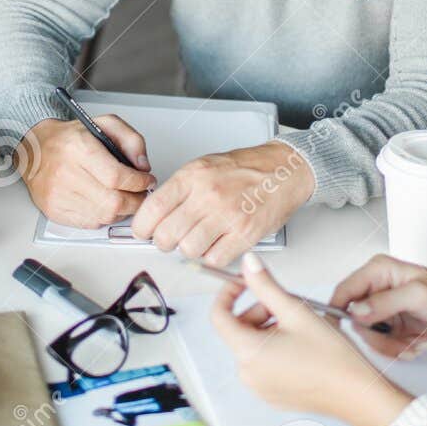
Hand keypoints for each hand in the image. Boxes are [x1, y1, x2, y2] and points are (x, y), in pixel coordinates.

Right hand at [20, 116, 154, 227]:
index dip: (139, 183)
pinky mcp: (54, 211)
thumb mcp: (104, 124)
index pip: (117, 177)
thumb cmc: (69, 139)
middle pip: (113, 202)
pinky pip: (90, 223)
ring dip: (122, 211)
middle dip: (136, 201)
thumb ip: (131, 139)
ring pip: (104, 216)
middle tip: (140, 194)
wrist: (35, 150)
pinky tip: (105, 204)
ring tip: (125, 199)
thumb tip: (143, 166)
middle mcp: (66, 173)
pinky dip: (104, 217)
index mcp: (79, 148)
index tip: (147, 181)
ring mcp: (58, 195)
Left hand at [130, 140, 310, 265]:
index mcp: (192, 177)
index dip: (142, 227)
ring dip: (190, 249)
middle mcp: (207, 195)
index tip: (144, 232)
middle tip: (172, 239)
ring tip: (200, 239)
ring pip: (188, 250)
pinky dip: (213, 256)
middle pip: (166, 235)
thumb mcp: (204, 166)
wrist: (284, 170)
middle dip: (164, 242)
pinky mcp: (245, 233)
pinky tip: (218, 244)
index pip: (152, 209)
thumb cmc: (246, 168)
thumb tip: (154, 214)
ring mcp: (227, 215)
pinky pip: (215, 258)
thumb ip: (179, 189)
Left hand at [211, 253, 408, 425]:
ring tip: (300, 327)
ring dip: (270, 329)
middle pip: (239, 329)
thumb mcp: (296, 311)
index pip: (219, 315)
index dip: (229, 293)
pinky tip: (302, 346)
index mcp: (248, 352)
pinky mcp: (273, 393)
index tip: (244, 283)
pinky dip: (276, 348)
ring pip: (253, 345)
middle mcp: (249, 373)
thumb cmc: (333, 359)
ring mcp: (260, 386)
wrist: (357, 394)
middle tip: (287, 307)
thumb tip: (249, 266)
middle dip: (259, 311)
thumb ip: (267, 285)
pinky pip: (264, 363)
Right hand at [329, 254, 426, 358]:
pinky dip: (399, 350)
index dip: (336, 311)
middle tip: (400, 344)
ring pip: (369, 337)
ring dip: (391, 347)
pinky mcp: (390, 325)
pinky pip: (383, 344)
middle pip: (355, 321)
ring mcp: (382, 309)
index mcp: (377, 272)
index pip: (344, 291)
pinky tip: (417, 344)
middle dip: (378, 338)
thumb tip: (354, 312)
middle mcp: (375, 289)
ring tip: (414, 345)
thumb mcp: (418, 295)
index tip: (340, 332)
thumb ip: (384, 302)